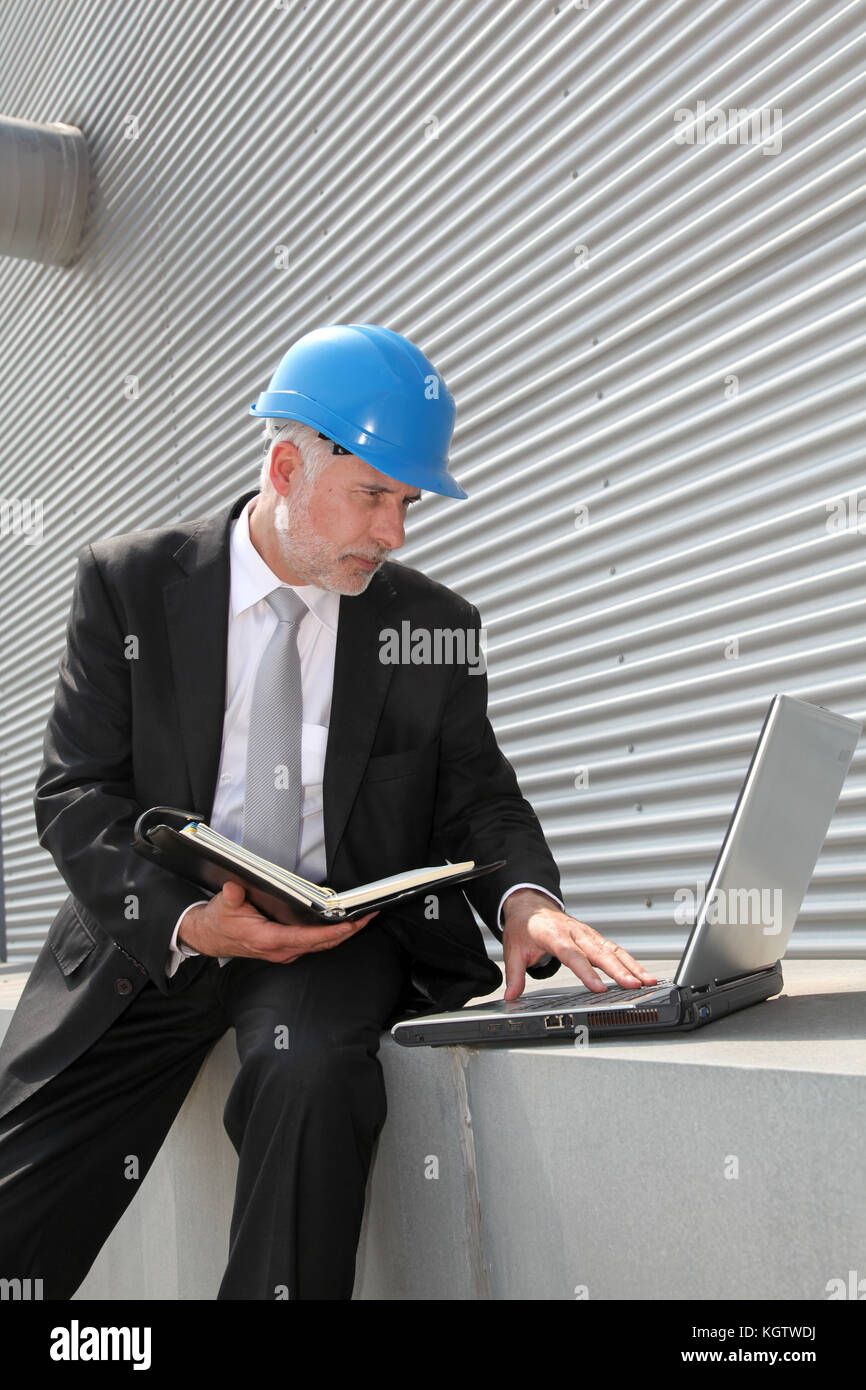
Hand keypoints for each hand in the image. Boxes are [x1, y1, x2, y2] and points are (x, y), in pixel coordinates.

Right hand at [178, 880, 377, 964]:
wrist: (209, 937)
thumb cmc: (219, 921)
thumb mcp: (223, 904)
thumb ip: (231, 896)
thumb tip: (235, 888)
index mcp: (268, 940)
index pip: (306, 938)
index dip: (330, 932)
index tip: (350, 924)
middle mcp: (280, 950)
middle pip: (321, 944)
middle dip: (347, 932)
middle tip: (368, 917)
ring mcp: (284, 952)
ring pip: (320, 946)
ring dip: (342, 935)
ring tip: (362, 920)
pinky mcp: (285, 949)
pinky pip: (314, 945)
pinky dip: (330, 936)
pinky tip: (342, 926)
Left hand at [501, 888, 657, 1000]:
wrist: (530, 904)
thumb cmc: (524, 926)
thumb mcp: (513, 950)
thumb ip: (515, 975)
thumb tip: (510, 997)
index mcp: (554, 935)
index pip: (572, 955)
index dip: (586, 972)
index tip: (599, 988)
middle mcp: (575, 933)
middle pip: (599, 952)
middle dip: (619, 970)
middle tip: (634, 986)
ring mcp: (587, 934)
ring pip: (613, 949)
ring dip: (631, 966)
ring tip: (648, 982)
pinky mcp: (594, 937)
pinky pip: (614, 948)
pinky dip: (630, 961)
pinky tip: (642, 973)